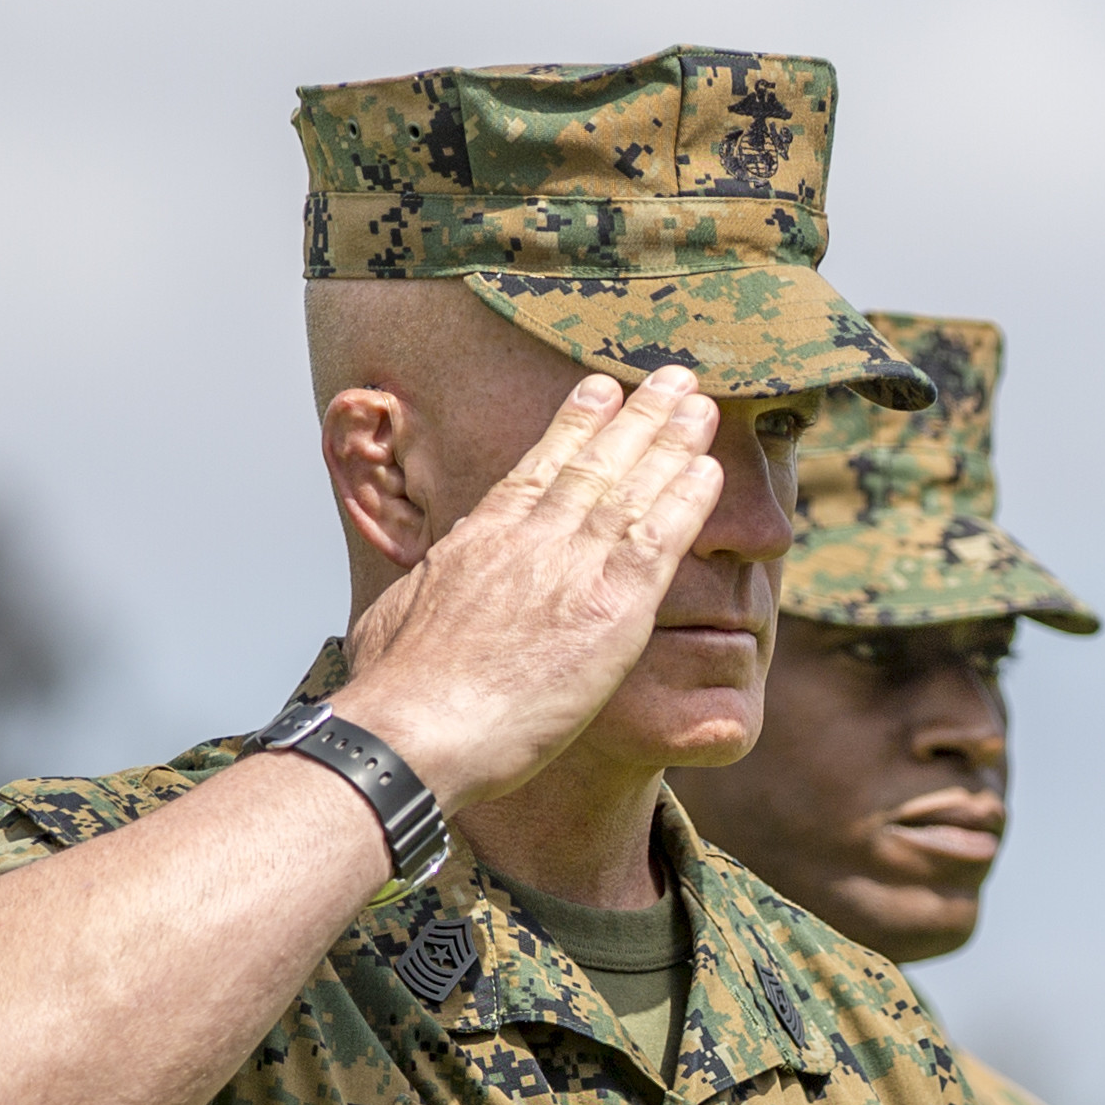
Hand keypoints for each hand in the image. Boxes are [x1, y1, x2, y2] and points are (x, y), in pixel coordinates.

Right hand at [340, 363, 729, 805]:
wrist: (414, 726)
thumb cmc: (394, 691)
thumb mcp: (393, 620)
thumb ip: (424, 599)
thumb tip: (417, 602)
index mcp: (476, 540)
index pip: (536, 470)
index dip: (574, 427)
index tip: (601, 392)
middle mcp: (527, 539)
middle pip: (592, 462)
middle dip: (637, 416)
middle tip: (673, 378)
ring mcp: (569, 566)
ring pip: (630, 487)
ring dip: (671, 439)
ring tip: (702, 401)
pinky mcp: (609, 608)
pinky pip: (658, 540)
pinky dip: (686, 500)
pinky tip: (711, 470)